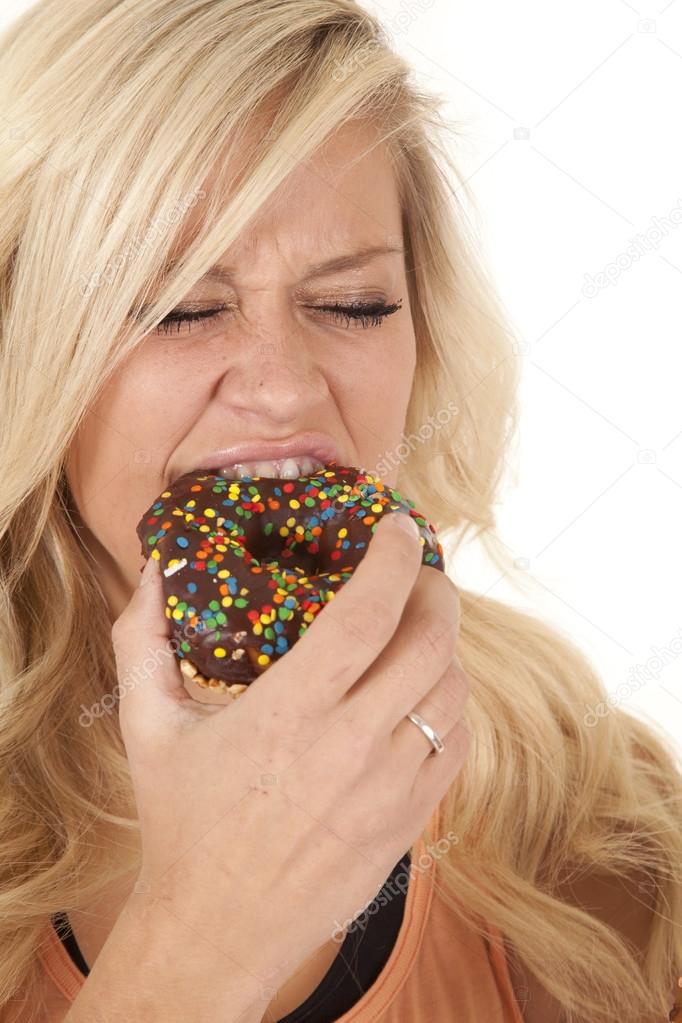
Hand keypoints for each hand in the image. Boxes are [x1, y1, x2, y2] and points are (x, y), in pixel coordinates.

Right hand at [111, 511, 470, 994]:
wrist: (216, 929)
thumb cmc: (182, 822)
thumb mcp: (148, 726)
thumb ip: (143, 640)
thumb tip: (157, 570)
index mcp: (289, 714)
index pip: (366, 614)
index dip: (392, 557)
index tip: (395, 525)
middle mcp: (350, 747)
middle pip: (430, 644)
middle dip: (436, 590)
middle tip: (418, 572)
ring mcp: (389, 789)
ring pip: (453, 692)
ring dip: (445, 647)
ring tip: (419, 629)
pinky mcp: (408, 822)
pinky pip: (457, 745)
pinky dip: (451, 705)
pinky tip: (422, 693)